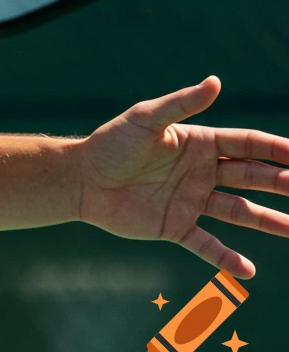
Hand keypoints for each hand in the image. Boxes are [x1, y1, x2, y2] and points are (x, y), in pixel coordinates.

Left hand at [76, 76, 288, 278]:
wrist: (82, 178)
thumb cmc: (112, 142)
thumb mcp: (145, 118)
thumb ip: (181, 103)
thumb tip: (216, 81)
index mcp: (198, 143)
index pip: (246, 145)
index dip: (276, 149)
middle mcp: (200, 172)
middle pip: (251, 178)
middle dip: (282, 182)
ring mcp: (191, 201)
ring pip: (240, 213)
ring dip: (269, 222)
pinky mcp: (175, 226)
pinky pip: (207, 244)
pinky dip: (226, 258)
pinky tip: (247, 270)